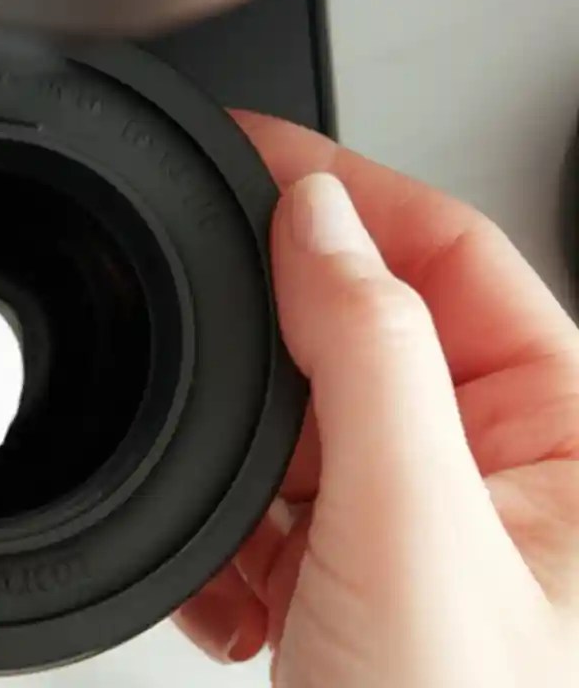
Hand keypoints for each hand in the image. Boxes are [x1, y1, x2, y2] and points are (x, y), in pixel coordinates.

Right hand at [173, 112, 578, 684]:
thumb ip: (369, 356)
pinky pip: (272, 511)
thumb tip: (319, 221)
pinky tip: (233, 595)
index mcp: (570, 438)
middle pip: (362, 340)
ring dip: (244, 480)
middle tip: (209, 369)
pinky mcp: (353, 580)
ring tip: (236, 541)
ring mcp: (420, 530)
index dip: (349, 192)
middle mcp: (501, 475)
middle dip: (271, 366)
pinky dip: (229, 545)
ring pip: (301, 433)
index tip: (255, 157)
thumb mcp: (416, 531)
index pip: (453, 255)